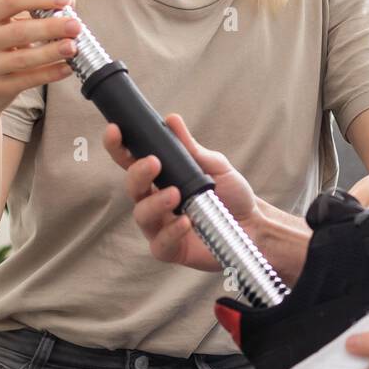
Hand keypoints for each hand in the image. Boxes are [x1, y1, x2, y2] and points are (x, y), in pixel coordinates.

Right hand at [0, 0, 80, 117]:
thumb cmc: (0, 49)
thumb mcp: (8, 26)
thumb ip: (36, 12)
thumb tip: (70, 0)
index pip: (11, 0)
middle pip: (20, 30)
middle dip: (51, 27)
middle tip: (76, 26)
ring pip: (24, 58)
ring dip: (52, 51)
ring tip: (74, 47)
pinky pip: (28, 80)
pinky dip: (50, 73)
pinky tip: (68, 68)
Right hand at [102, 113, 260, 271]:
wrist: (253, 222)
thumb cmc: (230, 192)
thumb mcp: (213, 165)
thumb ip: (190, 148)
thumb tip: (172, 119)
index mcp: (160, 178)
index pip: (131, 161)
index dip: (119, 147)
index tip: (115, 130)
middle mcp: (154, 200)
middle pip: (132, 187)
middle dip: (137, 174)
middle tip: (153, 163)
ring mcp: (160, 226)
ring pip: (142, 215)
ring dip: (156, 203)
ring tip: (176, 194)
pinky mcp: (170, 249)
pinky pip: (161, 243)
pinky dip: (172, 231)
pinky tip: (186, 221)